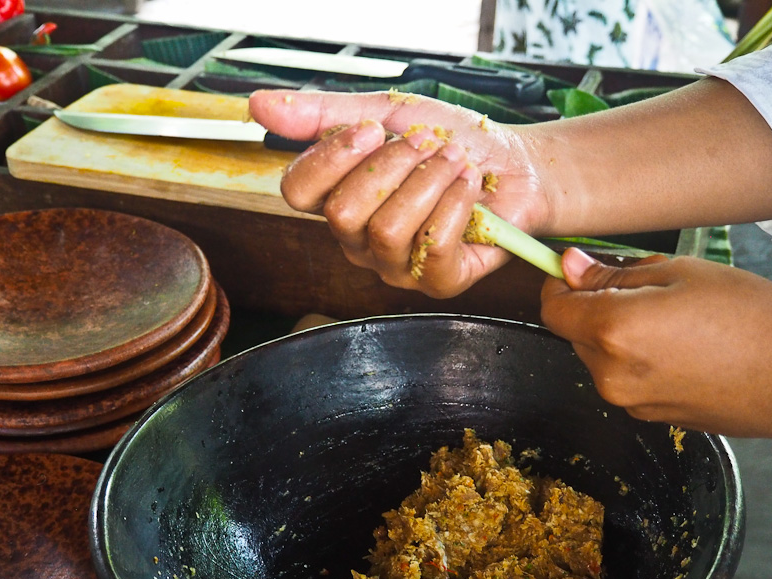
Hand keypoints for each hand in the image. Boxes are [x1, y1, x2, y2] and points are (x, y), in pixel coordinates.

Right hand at [249, 90, 550, 297]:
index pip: (297, 192)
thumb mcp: (387, 114)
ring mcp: (398, 267)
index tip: (373, 128)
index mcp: (338, 201)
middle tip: (427, 144)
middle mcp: (360, 242)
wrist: (515, 164)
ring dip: (430, 182)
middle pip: (342, 213)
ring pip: (387, 230)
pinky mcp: (440, 282)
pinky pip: (433, 247)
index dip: (330, 157)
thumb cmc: (450, 142)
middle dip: (392, 167)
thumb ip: (324, 114)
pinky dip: (456, 205)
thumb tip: (256, 104)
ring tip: (454, 163)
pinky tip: (470, 186)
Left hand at [540, 250, 771, 440]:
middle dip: (595, 306)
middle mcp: (612, 375)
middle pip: (575, 333)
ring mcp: (632, 402)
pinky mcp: (652, 417)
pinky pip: (627, 379)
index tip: (577, 269)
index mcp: (613, 331)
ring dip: (619, 334)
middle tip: (645, 286)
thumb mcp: (681, 273)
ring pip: (601, 357)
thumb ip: (616, 274)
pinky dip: (640, 359)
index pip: (552, 307)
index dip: (559, 283)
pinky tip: (685, 347)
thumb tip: (572, 268)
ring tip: (674, 319)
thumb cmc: (753, 318)